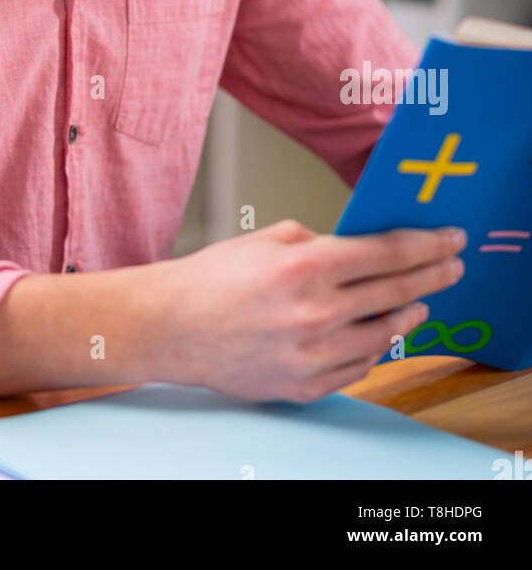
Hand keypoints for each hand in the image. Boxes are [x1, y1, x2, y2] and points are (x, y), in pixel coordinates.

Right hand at [154, 219, 465, 402]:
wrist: (171, 327)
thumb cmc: (212, 278)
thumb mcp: (268, 238)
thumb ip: (320, 242)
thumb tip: (362, 248)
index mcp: (306, 265)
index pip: (388, 253)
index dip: (427, 244)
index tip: (450, 239)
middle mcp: (315, 312)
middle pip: (396, 292)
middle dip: (432, 275)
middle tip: (452, 266)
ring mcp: (312, 354)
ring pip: (384, 334)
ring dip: (409, 314)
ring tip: (420, 302)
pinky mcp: (305, 385)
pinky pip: (359, 366)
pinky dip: (374, 347)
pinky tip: (380, 334)